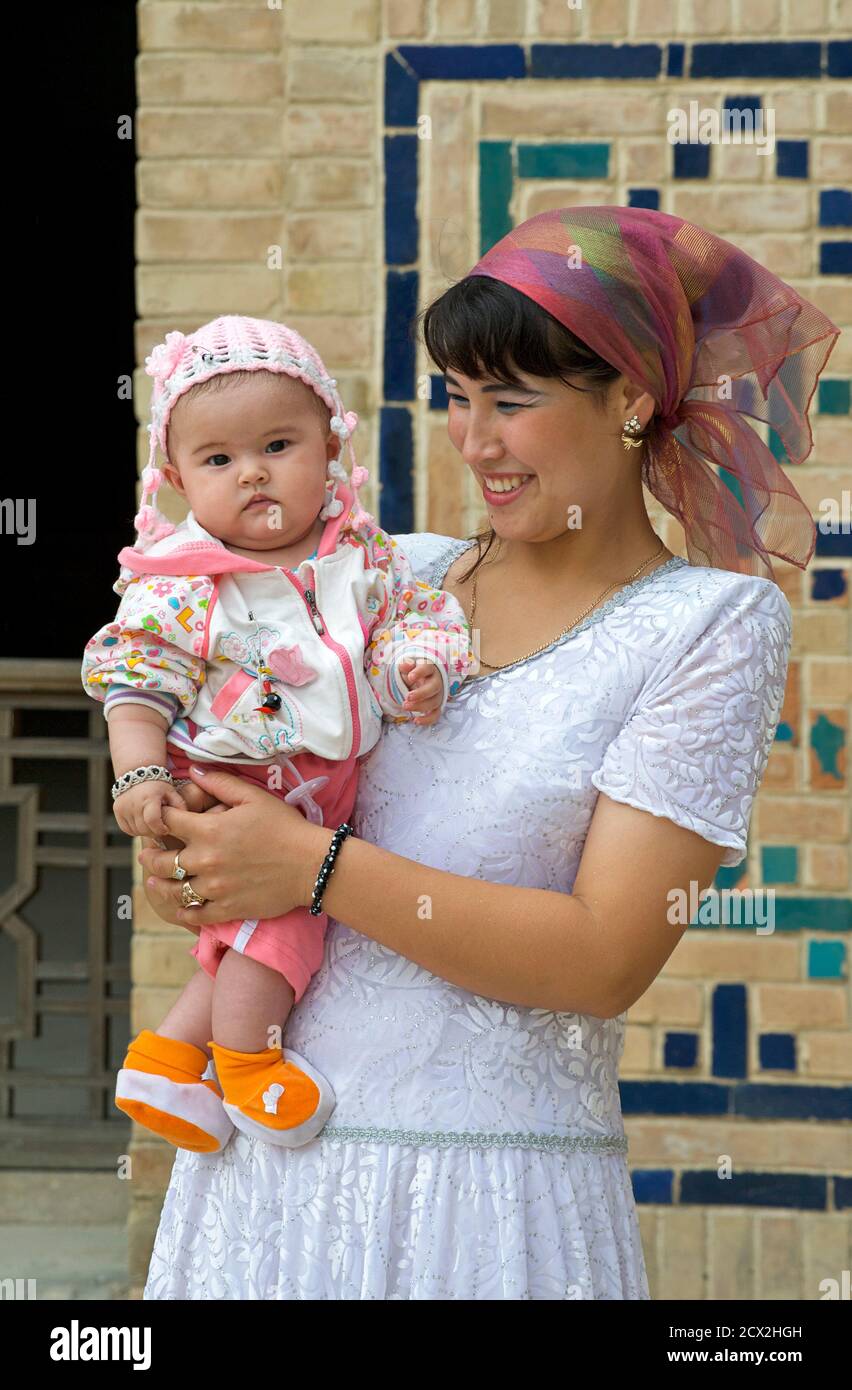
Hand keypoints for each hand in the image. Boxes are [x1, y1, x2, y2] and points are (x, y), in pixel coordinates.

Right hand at [113, 778, 190, 838]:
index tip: (166, 829)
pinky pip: (127, 829)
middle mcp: (133, 803)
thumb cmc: (158, 784)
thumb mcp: (171, 792)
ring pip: (135, 831)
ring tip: (153, 824)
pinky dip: (135, 829)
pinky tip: (143, 823)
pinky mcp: (117, 811)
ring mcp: (123, 807)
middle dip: (154, 832)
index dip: (160, 829)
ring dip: (145, 831)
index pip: (152, 821)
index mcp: (149, 797)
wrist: (138, 773)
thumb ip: (179, 805)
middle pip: (144, 829)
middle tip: (161, 828)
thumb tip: (186, 819)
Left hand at [137, 765, 330, 929]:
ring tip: (154, 882)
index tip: (156, 821)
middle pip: (162, 861)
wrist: (311, 865)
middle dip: (150, 857)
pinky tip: (179, 908)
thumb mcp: (253, 797)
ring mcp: (214, 887)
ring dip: (160, 885)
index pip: (168, 822)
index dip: (158, 819)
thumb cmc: (284, 827)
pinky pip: (195, 914)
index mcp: (208, 830)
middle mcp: (204, 860)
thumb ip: (220, 783)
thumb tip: (193, 771)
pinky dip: (184, 911)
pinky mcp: (226, 908)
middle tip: (146, 856)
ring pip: (173, 890)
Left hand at [399, 659, 443, 726]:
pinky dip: (428, 719)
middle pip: (434, 687)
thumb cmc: (412, 672)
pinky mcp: (436, 706)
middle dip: (421, 693)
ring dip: (420, 706)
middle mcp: (436, 681)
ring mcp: (437, 695)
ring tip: (405, 706)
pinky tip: (416, 721)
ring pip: (434, 701)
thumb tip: (404, 665)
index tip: (410, 677)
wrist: (419, 680)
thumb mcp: (407, 667)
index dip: (420, 673)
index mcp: (429, 668)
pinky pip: (436, 714)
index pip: (427, 668)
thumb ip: (405, 666)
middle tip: (407, 697)